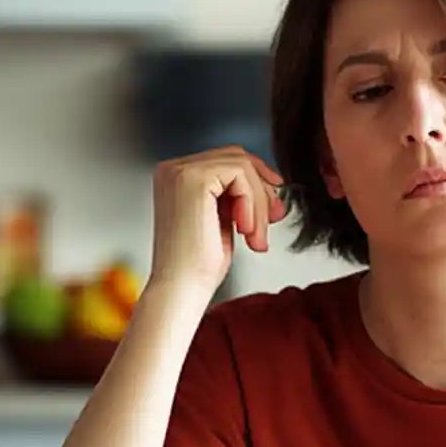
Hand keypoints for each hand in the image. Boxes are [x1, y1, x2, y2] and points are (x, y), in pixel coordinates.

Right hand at [149, 145, 287, 295]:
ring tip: (255, 236)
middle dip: (262, 189)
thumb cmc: (199, 265)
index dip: (257, 181)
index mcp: (176, 177)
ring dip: (259, 202)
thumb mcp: (224, 219)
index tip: (273, 209)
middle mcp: (173, 169)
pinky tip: (244, 229)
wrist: (182, 289)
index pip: (227, 160)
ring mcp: (180, 171)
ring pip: (242, 165)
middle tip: (273, 220)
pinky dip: (252, 202)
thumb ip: (237, 196)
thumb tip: (271, 181)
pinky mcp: (193, 178)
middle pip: (237, 157)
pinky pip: (240, 174)